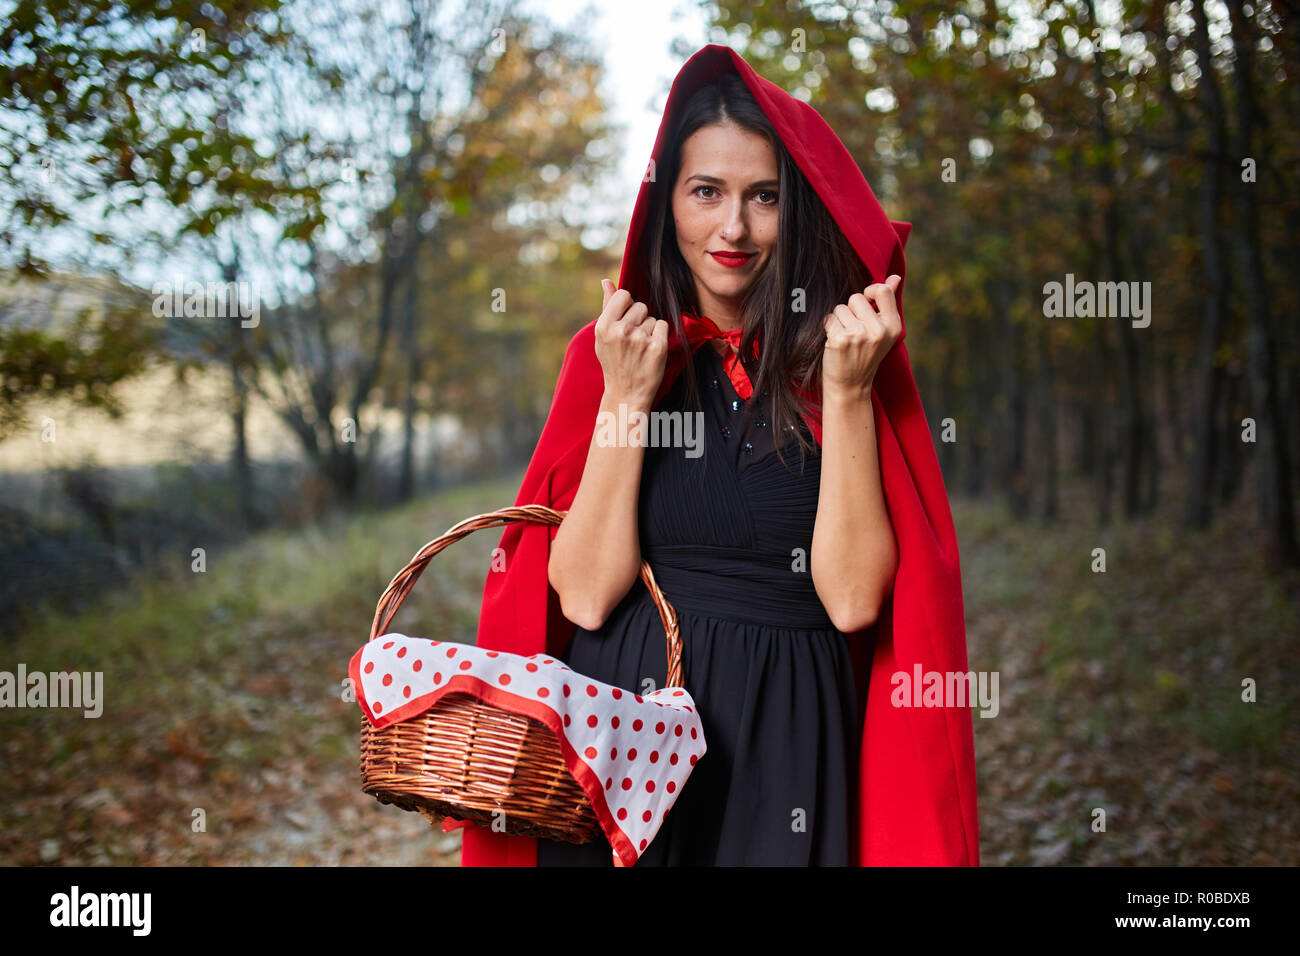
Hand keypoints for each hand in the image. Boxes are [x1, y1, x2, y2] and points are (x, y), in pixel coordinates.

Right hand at [594, 278, 668, 408]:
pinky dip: (660, 336)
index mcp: (604, 326)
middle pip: (640, 306)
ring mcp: (640, 339)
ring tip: (640, 348)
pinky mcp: (658, 347)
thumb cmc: (614, 361)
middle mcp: (621, 331)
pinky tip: (650, 350)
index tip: (626, 320)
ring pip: (652, 318)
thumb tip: (606, 281)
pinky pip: (663, 326)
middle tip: (632, 340)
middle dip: (639, 319)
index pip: (624, 295)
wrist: (626, 393)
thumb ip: (607, 307)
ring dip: (649, 330)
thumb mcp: (603, 336)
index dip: (627, 305)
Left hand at [821, 274, 901, 397]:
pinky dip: (829, 328)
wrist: (850, 386)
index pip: (882, 291)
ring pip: (840, 308)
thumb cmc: (866, 355)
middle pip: (856, 297)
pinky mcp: (839, 340)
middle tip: (854, 330)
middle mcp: (878, 330)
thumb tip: (895, 277)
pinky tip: (836, 343)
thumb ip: (888, 303)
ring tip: (846, 338)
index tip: (866, 302)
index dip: (870, 291)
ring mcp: (858, 335)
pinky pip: (829, 319)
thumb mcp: (883, 331)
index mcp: (893, 326)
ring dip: (839, 320)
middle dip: (851, 310)